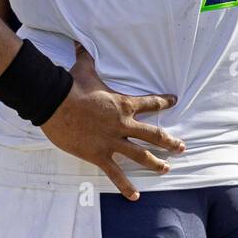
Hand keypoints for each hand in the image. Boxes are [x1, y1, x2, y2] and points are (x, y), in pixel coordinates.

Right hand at [41, 44, 184, 199]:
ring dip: (155, 163)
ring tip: (166, 168)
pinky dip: (126, 186)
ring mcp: (112, 141)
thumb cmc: (71, 86)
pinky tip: (135, 196)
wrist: (55, 102)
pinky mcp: (99, 155)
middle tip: (182, 147)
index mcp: (123, 104)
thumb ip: (86, 55)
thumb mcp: (83, 67)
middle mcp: (123, 124)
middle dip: (169, 141)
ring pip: (140, 155)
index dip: (163, 101)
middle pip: (153, 134)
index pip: (150, 102)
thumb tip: (79, 41)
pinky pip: (115, 173)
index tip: (174, 100)